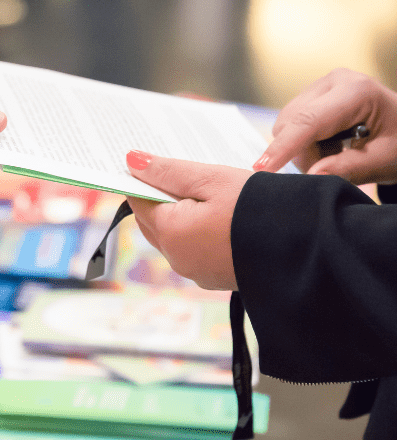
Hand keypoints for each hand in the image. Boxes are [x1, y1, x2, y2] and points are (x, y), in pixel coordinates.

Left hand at [124, 150, 251, 289]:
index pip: (138, 201)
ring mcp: (197, 272)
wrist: (309, 248)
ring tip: (201, 187)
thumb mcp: (212, 179)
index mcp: (171, 234)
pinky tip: (217, 211)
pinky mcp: (217, 277)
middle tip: (176, 170)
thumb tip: (131, 161)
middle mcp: (178, 258)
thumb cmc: (260, 208)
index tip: (151, 161)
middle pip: (153, 220)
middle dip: (160, 196)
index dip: (142, 179)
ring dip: (180, 213)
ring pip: (174, 236)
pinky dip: (197, 229)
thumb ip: (169, 171)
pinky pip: (195, 248)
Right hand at [254, 68, 396, 184]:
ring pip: (286, 124)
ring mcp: (321, 85)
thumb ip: (347, 168)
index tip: (262, 169)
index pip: (308, 121)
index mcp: (356, 91)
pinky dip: (304, 141)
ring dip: (302, 148)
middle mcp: (334, 81)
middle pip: (291, 122)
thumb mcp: (383, 160)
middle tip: (331, 168)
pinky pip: (291, 122)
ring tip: (336, 154)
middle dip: (301, 152)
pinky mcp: (313, 94)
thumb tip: (311, 175)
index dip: (283, 147)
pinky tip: (330, 144)